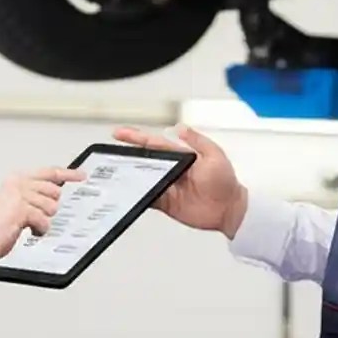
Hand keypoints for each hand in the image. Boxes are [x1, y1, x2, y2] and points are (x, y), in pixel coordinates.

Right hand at [0, 167, 85, 262]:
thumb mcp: (14, 204)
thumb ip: (31, 196)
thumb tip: (51, 197)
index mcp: (16, 179)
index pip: (48, 172)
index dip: (68, 173)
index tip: (80, 175)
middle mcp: (18, 184)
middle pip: (54, 191)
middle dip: (48, 207)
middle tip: (35, 216)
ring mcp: (20, 195)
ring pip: (51, 207)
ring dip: (42, 220)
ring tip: (27, 224)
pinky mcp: (22, 209)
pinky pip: (44, 221)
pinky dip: (39, 230)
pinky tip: (28, 231)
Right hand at [112, 124, 248, 238]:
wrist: (229, 210)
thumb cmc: (226, 183)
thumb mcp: (215, 155)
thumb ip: (197, 141)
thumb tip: (181, 127)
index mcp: (180, 156)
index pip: (154, 144)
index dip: (136, 138)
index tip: (120, 133)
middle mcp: (171, 170)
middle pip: (143, 160)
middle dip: (126, 154)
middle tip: (108, 152)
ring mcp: (167, 187)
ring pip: (142, 178)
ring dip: (128, 175)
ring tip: (111, 171)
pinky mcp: (167, 203)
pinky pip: (148, 198)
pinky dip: (137, 195)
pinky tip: (126, 192)